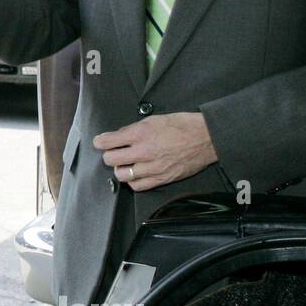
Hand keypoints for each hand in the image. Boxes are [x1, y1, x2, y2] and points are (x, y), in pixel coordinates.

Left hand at [94, 112, 218, 191]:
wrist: (207, 138)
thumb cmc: (182, 125)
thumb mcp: (155, 119)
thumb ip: (135, 129)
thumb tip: (119, 136)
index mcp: (141, 133)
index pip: (108, 141)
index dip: (100, 142)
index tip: (99, 142)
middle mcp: (144, 151)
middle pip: (111, 159)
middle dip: (109, 155)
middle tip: (113, 153)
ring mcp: (152, 167)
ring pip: (122, 175)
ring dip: (120, 169)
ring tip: (125, 164)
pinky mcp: (161, 179)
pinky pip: (137, 186)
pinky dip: (133, 181)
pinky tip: (136, 174)